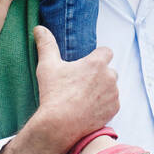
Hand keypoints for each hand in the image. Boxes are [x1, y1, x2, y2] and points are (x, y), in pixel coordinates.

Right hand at [31, 26, 119, 145]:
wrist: (59, 125)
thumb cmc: (54, 94)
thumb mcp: (47, 66)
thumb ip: (46, 44)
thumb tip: (39, 28)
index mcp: (96, 63)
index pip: (106, 51)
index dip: (97, 57)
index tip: (86, 66)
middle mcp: (109, 76)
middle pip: (108, 70)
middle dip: (99, 75)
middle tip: (81, 84)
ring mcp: (113, 94)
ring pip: (111, 87)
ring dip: (102, 90)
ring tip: (83, 98)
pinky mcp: (114, 109)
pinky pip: (112, 103)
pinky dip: (103, 104)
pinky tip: (89, 108)